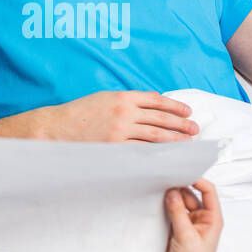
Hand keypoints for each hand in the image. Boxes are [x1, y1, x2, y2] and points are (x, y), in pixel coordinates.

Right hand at [44, 90, 197, 141]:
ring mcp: (120, 132)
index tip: (187, 111)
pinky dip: (157, 153)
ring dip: (174, 139)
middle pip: (160, 118)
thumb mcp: (104, 98)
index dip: (174, 106)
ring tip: (187, 142)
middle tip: (195, 128)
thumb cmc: (79, 113)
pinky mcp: (114, 148)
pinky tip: (167, 155)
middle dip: (180, 124)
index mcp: (122, 97)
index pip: (156, 100)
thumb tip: (150, 105)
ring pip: (155, 135)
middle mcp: (124, 112)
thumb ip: (126, 101)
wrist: (57, 127)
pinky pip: (141, 151)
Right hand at [160, 179, 223, 251]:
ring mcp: (188, 224)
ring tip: (158, 191)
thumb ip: (178, 213)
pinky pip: (170, 212)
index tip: (183, 173)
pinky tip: (155, 202)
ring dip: (170, 198)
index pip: (208, 191)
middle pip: (190, 195)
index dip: (197, 180)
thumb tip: (171, 192)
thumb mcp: (187, 237)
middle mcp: (201, 220)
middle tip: (164, 181)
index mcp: (213, 219)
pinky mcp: (175, 229)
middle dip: (179, 188)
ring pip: (179, 203)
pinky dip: (164, 206)